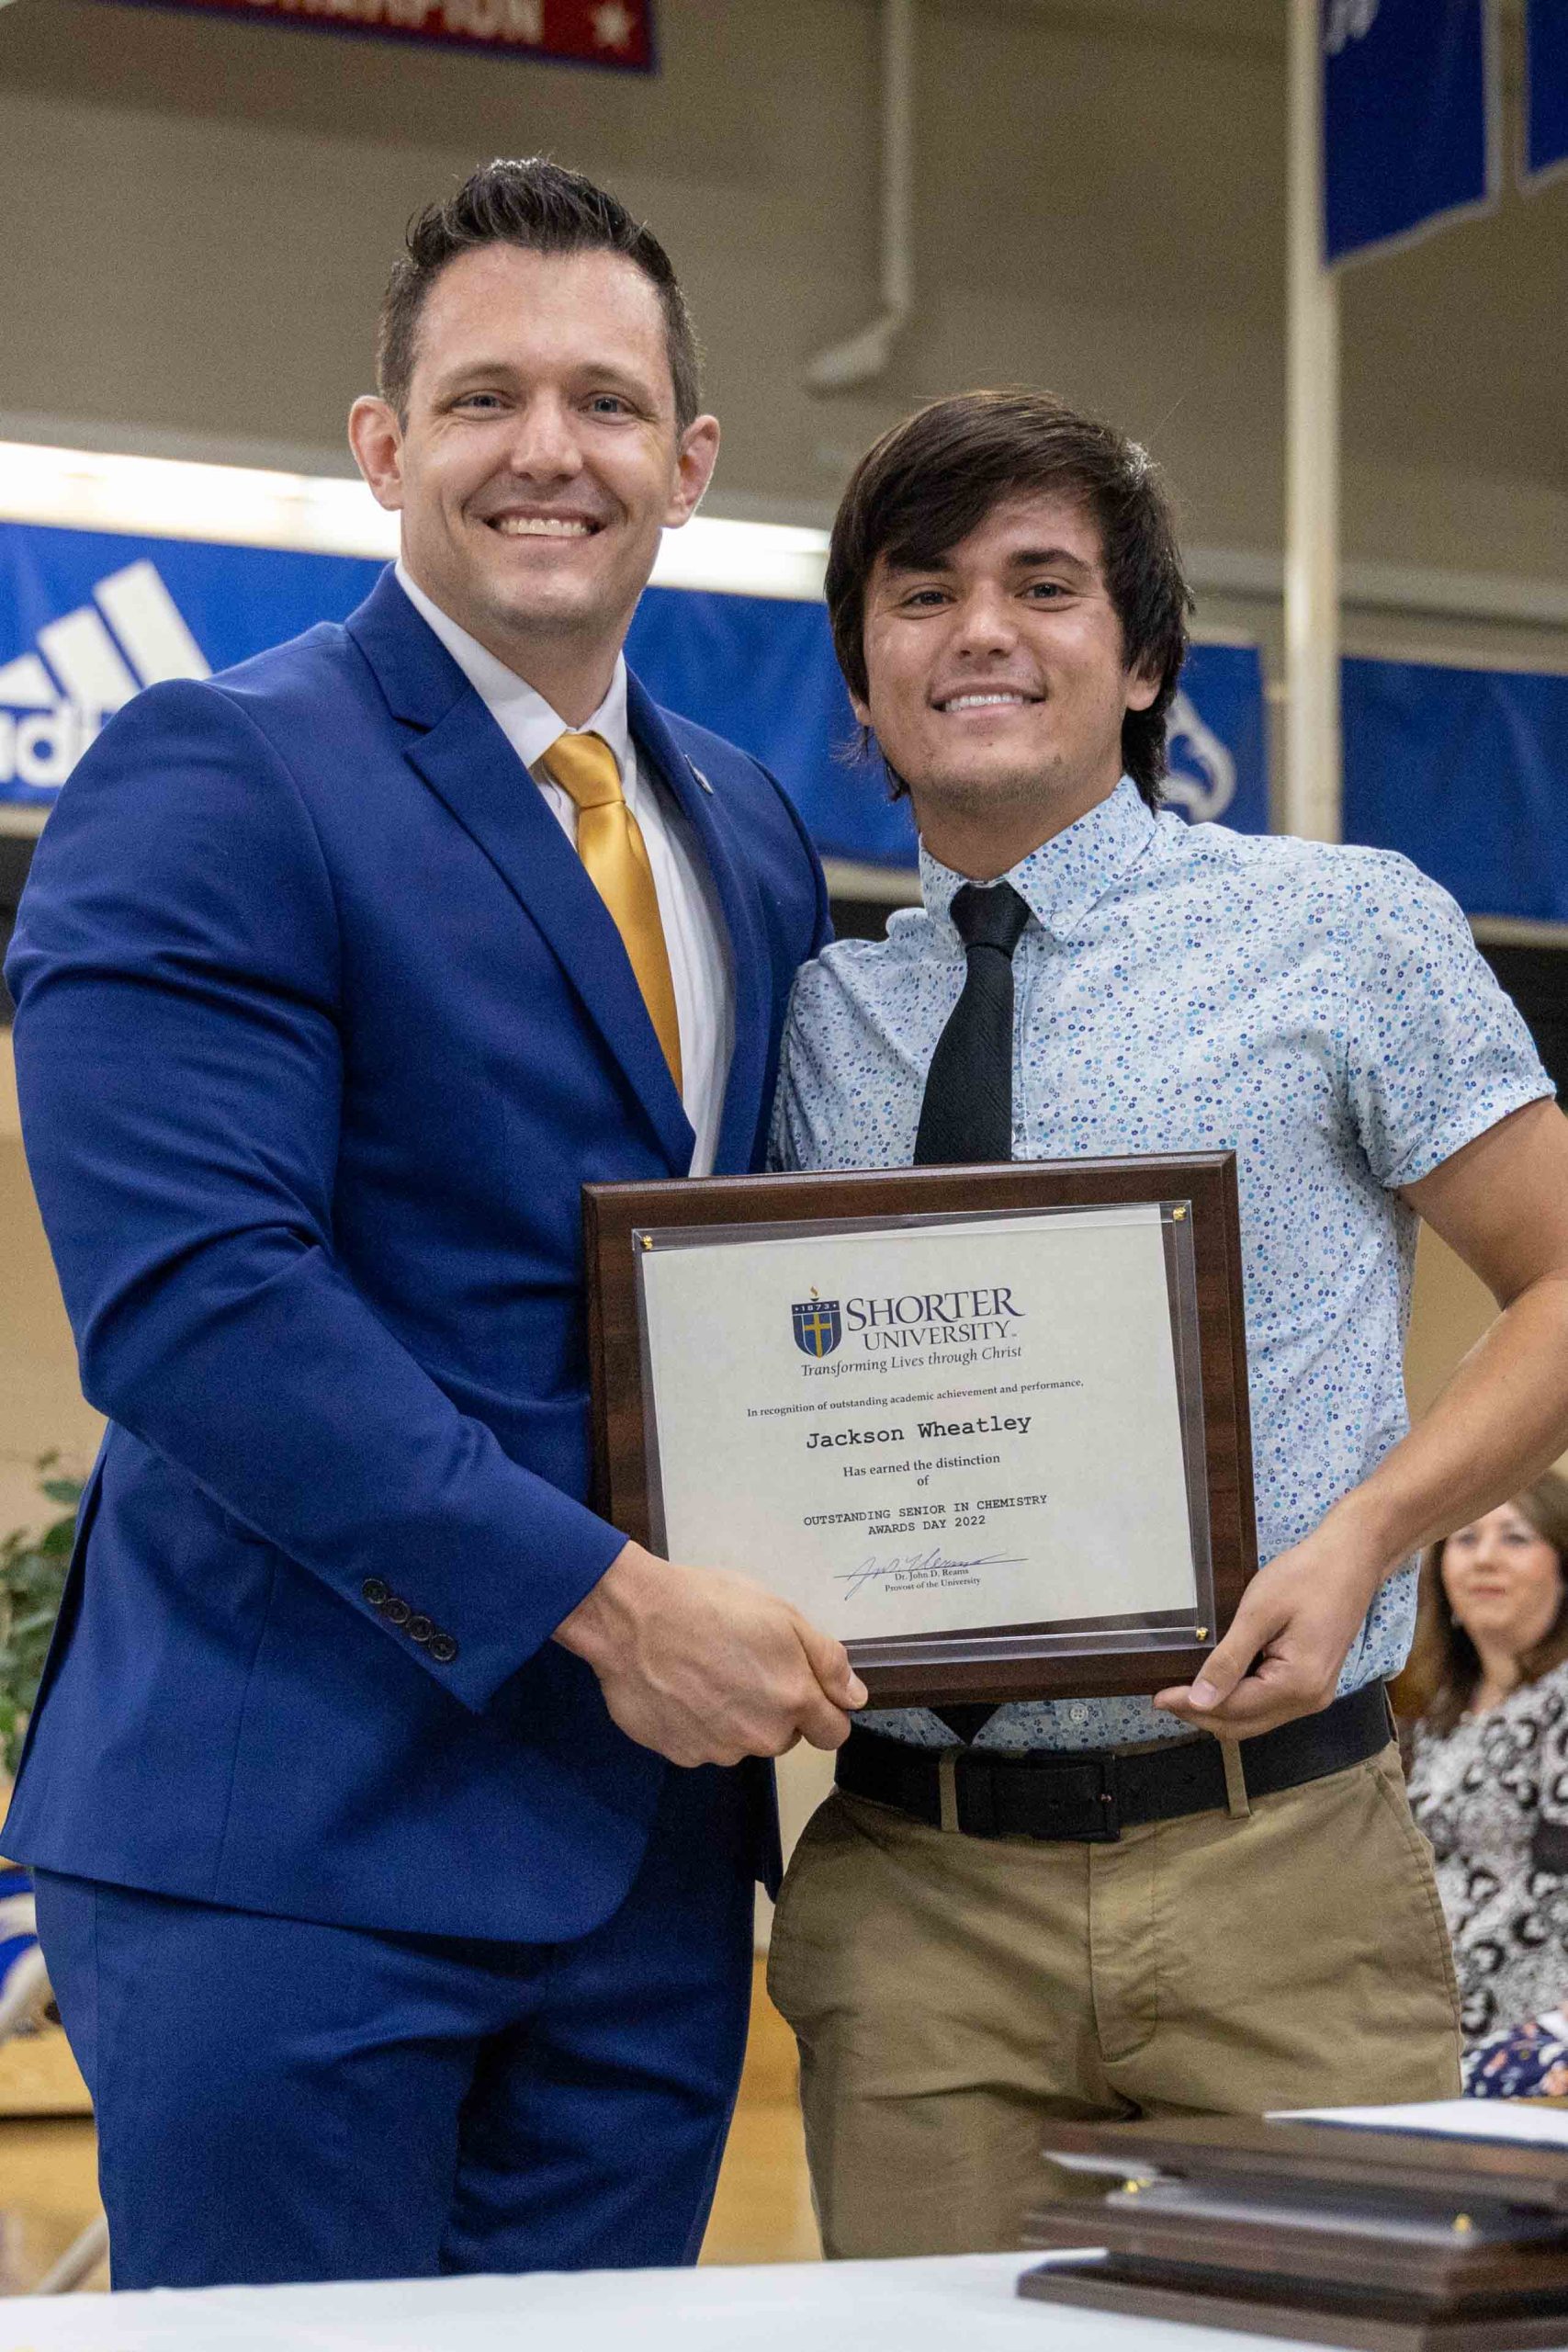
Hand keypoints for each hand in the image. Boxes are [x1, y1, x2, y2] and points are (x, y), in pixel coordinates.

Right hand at [554, 1540, 867, 1767]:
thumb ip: (827, 1660)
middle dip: (775, 1709)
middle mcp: (760, 1737)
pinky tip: (679, 1687)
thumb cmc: (711, 1604)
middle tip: (744, 1665)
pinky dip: (696, 1723)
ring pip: (741, 1742)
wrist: (633, 1618)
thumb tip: (855, 1698)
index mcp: (793, 1700)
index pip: (833, 1734)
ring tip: (705, 1672)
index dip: (824, 1710)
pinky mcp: (679, 1755)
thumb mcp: (781, 1614)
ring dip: (734, 1718)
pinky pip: (701, 1745)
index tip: (802, 1685)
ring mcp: (716, 1751)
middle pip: (784, 1737)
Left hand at [1154, 1518, 1385, 1737]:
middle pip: (1244, 1725)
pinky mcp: (1312, 1685)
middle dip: (1203, 1714)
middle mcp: (1309, 1701)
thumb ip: (1229, 1660)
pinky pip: (1268, 1706)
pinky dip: (1240, 1701)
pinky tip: (1218, 1684)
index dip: (1192, 1706)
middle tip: (1164, 1697)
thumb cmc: (1305, 1578)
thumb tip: (1199, 1701)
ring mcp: (1314, 1696)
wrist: (1351, 1560)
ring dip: (1220, 1711)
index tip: (1157, 1698)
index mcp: (1298, 1685)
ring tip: (1184, 1691)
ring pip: (1256, 1720)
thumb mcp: (1259, 1613)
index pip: (1233, 1710)